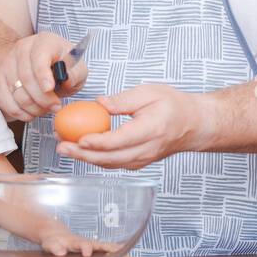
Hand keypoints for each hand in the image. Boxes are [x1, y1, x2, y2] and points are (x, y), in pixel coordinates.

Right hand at [0, 32, 87, 121]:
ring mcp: (7, 64)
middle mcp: (22, 49)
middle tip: (55, 107)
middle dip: (43, 99)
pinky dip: (20, 113)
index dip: (43, 75)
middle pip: (27, 78)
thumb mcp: (76, 66)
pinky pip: (6, 102)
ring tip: (45, 109)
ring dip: (34, 108)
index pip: (39, 57)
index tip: (50, 89)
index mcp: (44, 41)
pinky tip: (31, 113)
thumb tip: (67, 80)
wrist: (33, 60)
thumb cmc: (60, 65)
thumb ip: (76, 73)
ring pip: (17, 93)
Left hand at [37, 226, 141, 256]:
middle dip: (116, 255)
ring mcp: (96, 246)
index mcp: (76, 241)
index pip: (83, 244)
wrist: (58, 234)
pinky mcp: (99, 251)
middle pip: (105, 248)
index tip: (88, 253)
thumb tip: (60, 252)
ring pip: (112, 250)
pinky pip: (112, 253)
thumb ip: (54, 247)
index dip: (86, 248)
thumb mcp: (50, 243)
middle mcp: (90, 243)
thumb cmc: (54, 241)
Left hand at [56, 84, 215, 169]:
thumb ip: (123, 100)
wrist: (194, 124)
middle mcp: (147, 149)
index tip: (79, 137)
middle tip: (62, 146)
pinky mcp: (139, 162)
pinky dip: (97, 160)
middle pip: (111, 158)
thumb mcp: (150, 92)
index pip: (120, 140)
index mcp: (151, 129)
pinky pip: (115, 164)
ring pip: (111, 164)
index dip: (98, 142)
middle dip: (83, 154)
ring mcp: (144, 159)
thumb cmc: (174, 105)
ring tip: (65, 148)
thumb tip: (99, 104)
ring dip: (86, 159)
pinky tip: (82, 152)